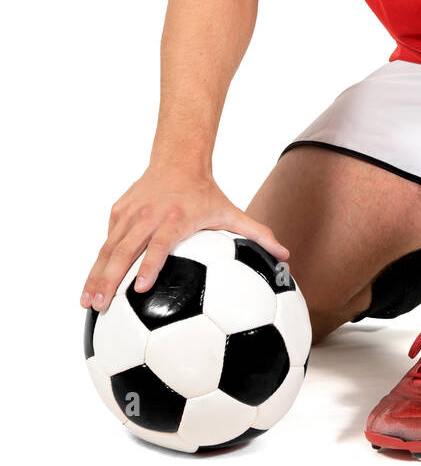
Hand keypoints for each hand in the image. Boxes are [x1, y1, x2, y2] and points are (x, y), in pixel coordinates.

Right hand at [80, 164, 289, 311]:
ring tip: (86, 302)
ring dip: (96, 274)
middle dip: (109, 278)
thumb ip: (259, 235)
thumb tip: (287, 257)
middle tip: (98, 307)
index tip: (139, 288)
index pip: (160, 244)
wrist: (179, 158)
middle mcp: (150, 215)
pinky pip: (108, 238)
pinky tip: (90, 284)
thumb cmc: (207, 193)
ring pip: (109, 246)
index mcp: (176, 218)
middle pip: (125, 249)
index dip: (149, 265)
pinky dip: (98, 260)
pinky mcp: (119, 210)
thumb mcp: (232, 213)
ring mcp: (131, 212)